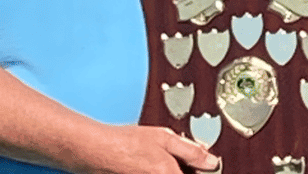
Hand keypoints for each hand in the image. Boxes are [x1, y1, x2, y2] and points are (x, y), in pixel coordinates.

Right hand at [80, 124, 220, 173]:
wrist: (96, 151)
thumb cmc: (124, 143)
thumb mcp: (164, 138)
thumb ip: (191, 151)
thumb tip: (211, 161)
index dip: (201, 171)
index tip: (202, 168)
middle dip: (185, 169)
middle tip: (180, 160)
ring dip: (170, 170)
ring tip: (156, 160)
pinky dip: (159, 171)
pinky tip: (150, 165)